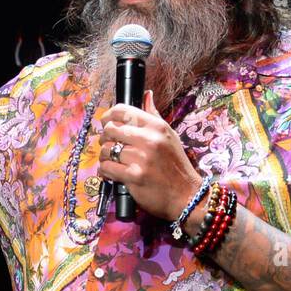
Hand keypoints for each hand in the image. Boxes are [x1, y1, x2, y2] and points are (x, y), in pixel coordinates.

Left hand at [95, 90, 203, 223]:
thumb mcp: (170, 136)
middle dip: (104, 138)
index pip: (123, 111)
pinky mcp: (134, 176)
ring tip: (110, 161)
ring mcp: (141, 158)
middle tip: (107, 145)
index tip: (105, 123)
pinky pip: (107, 168)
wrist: (186, 195)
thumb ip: (154, 116)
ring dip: (104, 156)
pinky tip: (110, 173)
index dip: (109, 116)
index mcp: (157, 126)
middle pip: (111, 129)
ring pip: (106, 149)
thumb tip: (146, 95)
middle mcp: (149, 139)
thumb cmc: (176, 166)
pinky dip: (104, 170)